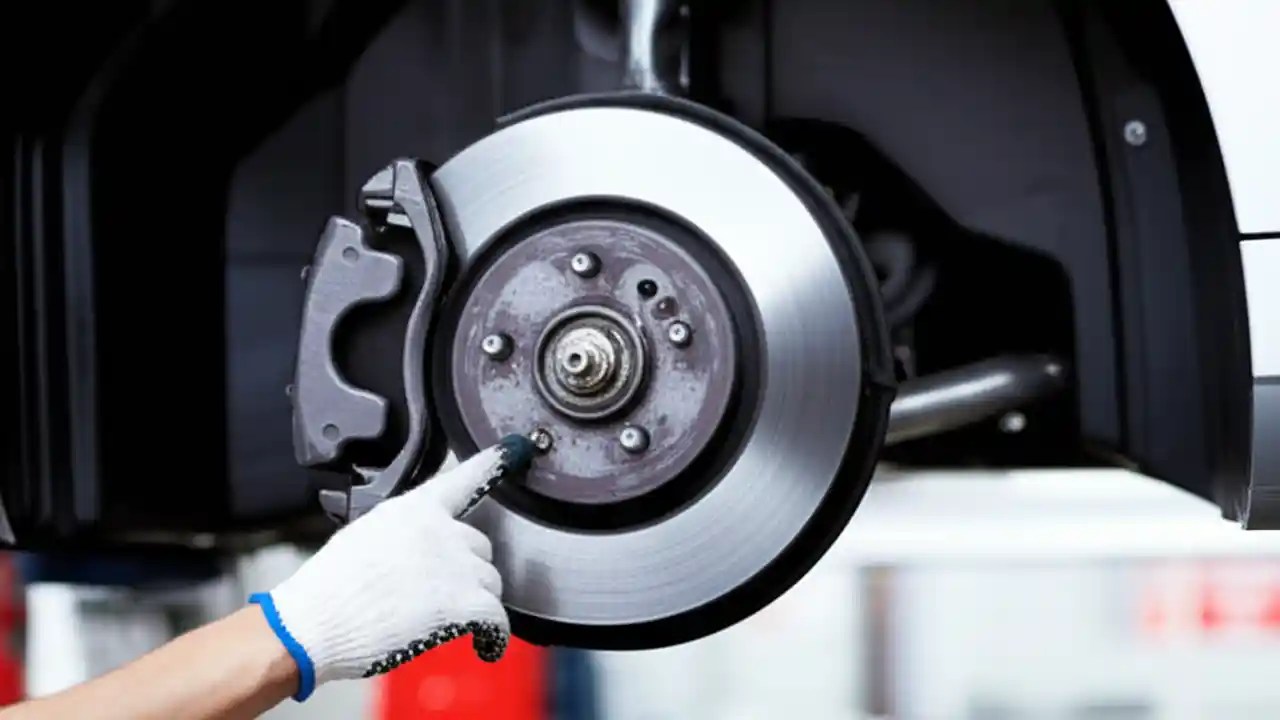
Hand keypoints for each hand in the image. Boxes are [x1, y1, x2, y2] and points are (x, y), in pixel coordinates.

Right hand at [249, 435, 535, 701]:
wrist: (315, 621)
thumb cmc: (328, 588)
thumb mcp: (364, 535)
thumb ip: (402, 533)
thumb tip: (416, 552)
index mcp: (414, 509)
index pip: (464, 478)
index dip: (492, 464)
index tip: (514, 450)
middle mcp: (441, 530)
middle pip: (481, 545)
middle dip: (469, 569)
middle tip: (445, 591)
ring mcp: (455, 565)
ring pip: (491, 581)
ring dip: (478, 601)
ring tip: (454, 620)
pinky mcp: (463, 603)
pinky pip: (498, 619)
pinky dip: (496, 636)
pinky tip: (486, 645)